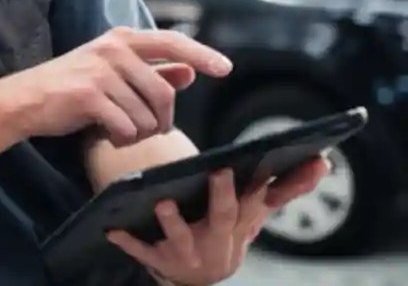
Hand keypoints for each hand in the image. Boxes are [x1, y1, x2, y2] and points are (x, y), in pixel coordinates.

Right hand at [0, 27, 232, 147]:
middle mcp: (113, 50)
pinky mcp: (89, 95)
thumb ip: (152, 72)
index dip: (201, 55)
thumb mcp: (112, 73)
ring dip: (137, 133)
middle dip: (161, 121)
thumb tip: (190, 73)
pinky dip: (120, 139)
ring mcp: (100, 71)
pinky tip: (106, 135)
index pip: (172, 42)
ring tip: (117, 130)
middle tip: (146, 130)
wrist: (25, 100)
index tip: (225, 69)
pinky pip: (126, 127)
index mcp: (121, 39)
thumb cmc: (70, 87)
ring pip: (147, 116)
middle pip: (165, 93)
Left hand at [106, 158, 329, 284]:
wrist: (194, 276)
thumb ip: (284, 187)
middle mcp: (219, 241)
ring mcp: (190, 253)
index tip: (303, 160)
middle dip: (224, 197)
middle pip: (224, 217)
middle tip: (221, 172)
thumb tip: (323, 160)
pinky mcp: (160, 262)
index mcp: (241, 223)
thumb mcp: (253, 213)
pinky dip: (129, 241)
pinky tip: (112, 227)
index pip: (266, 200)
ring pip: (182, 238)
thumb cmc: (224, 230)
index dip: (285, 183)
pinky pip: (143, 252)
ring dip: (174, 222)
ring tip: (163, 202)